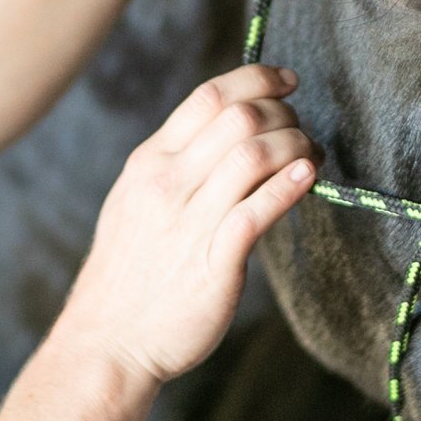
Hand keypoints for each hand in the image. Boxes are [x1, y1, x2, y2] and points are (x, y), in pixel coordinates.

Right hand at [55, 64, 316, 385]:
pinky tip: (309, 177)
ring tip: (313, 156)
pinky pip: (258, 211)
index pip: (209, 97)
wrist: (107, 341)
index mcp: (149, 163)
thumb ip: (175, 168)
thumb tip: (225, 137)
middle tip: (302, 131)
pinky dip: (290, 187)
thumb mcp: (136, 203)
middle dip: (284, 114)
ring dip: (296, 146)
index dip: (257, 79)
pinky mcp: (214, 263)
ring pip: (254, 156)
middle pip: (239, 118)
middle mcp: (168, 184)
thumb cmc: (128, 276)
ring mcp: (189, 222)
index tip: (287, 81)